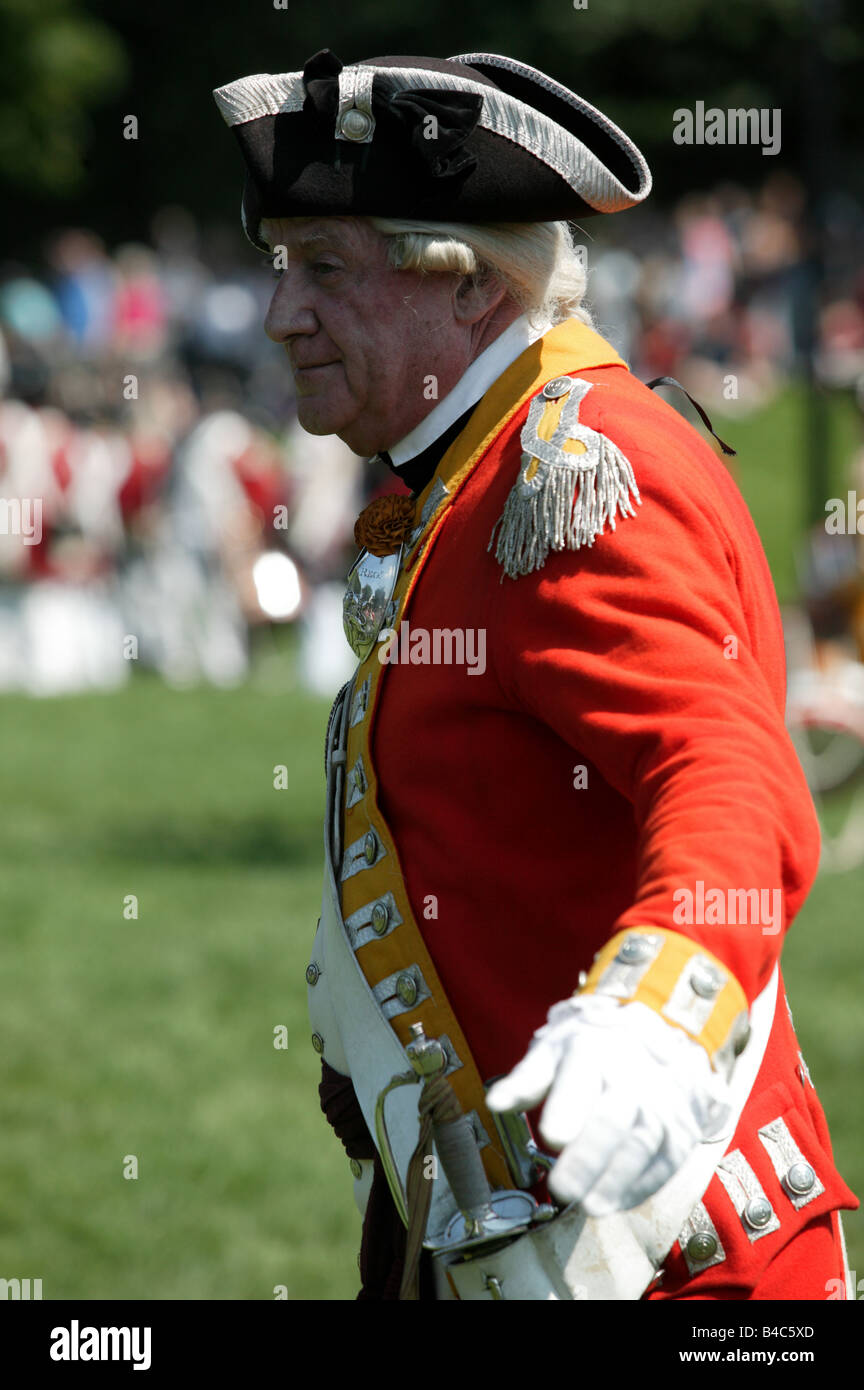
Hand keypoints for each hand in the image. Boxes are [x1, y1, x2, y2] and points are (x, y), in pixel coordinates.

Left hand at [486, 994, 731, 1215]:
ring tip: (587, 1205)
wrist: (665, 1039)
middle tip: (562, 1189)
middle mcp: (632, 1076)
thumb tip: (494, 1103)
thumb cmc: (596, 1049)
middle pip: (613, 1119)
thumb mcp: (556, 1050)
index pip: (581, 1079)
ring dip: (614, 1180)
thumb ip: (526, 1080)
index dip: (568, 1108)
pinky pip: (664, 1163)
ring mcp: (661, 1105)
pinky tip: (613, 1202)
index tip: (552, 1138)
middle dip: (588, 1157)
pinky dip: (639, 1187)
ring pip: (642, 1145)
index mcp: (593, 1051)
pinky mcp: (680, 1132)